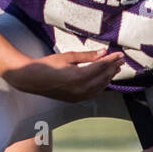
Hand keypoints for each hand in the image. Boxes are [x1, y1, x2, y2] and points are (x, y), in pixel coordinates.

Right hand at [3, 49, 124, 101]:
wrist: (32, 79)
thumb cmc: (48, 65)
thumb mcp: (68, 57)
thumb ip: (87, 56)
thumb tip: (103, 53)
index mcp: (79, 77)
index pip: (101, 67)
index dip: (112, 60)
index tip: (120, 54)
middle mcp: (81, 89)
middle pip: (103, 77)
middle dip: (113, 68)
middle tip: (120, 60)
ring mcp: (78, 96)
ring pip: (100, 87)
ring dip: (108, 77)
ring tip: (115, 68)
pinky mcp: (75, 99)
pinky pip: (93, 93)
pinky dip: (101, 86)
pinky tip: (104, 80)